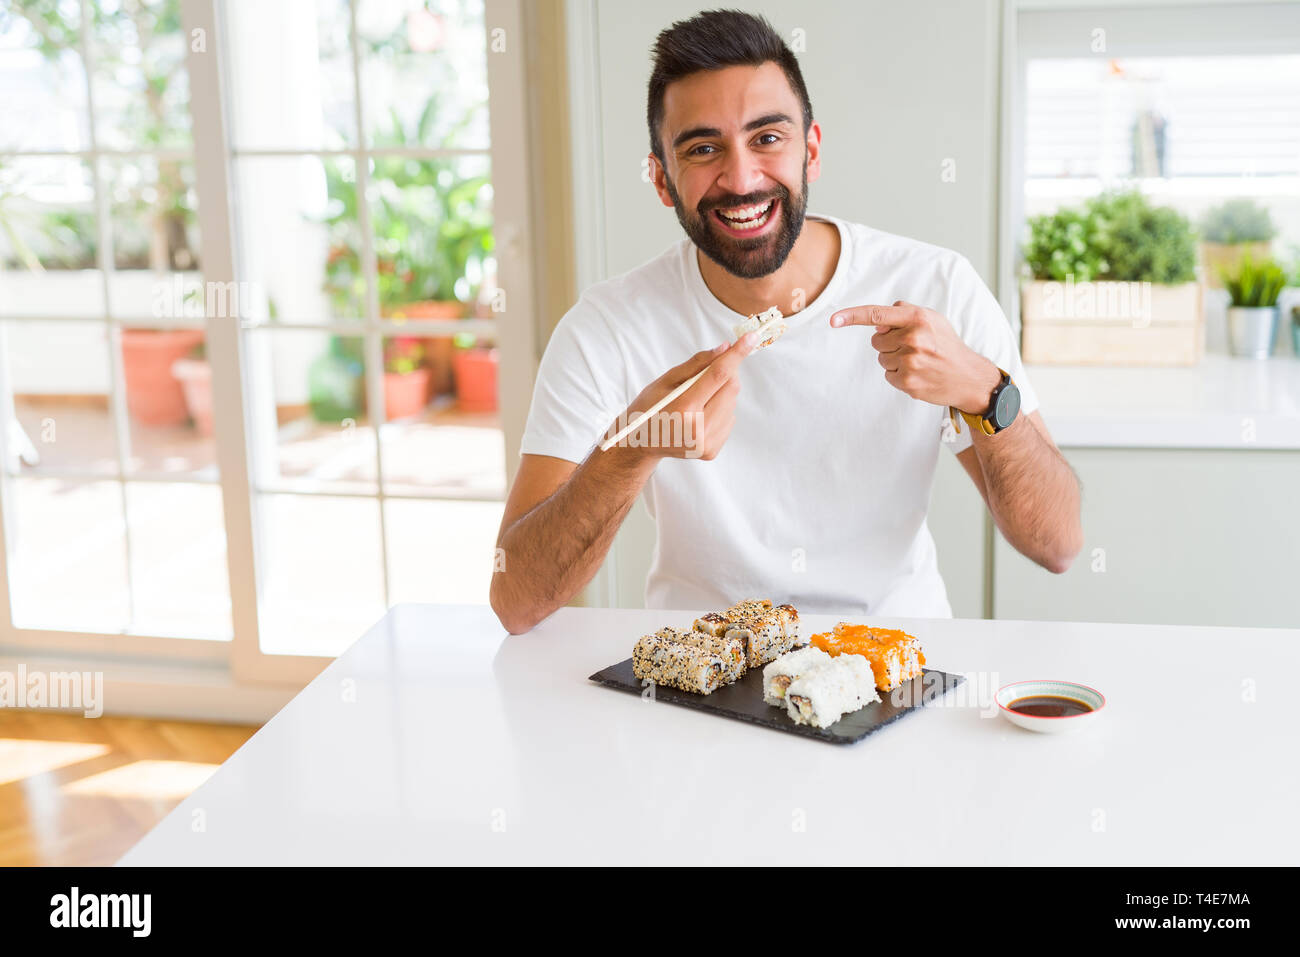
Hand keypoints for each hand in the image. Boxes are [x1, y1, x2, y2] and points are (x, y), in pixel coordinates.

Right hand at [609, 332, 757, 460]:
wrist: (640, 445)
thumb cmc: (649, 409)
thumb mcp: (665, 381)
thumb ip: (696, 364)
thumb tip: (724, 348)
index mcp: (682, 409)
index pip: (717, 376)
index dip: (736, 355)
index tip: (751, 337)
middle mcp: (697, 429)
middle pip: (730, 388)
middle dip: (728, 372)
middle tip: (713, 368)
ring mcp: (706, 443)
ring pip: (732, 403)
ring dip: (722, 392)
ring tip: (698, 398)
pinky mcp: (712, 450)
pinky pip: (729, 418)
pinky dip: (720, 409)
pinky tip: (700, 414)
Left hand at [830, 300, 1000, 413]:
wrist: (968, 377)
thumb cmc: (946, 345)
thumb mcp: (932, 320)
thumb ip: (903, 315)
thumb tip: (876, 324)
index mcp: (918, 318)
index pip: (877, 315)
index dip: (852, 316)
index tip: (834, 319)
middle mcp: (914, 338)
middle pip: (876, 341)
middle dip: (888, 344)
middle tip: (912, 348)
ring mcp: (910, 361)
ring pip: (882, 359)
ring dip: (894, 360)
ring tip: (918, 362)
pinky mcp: (908, 381)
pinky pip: (888, 375)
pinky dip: (899, 376)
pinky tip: (918, 374)